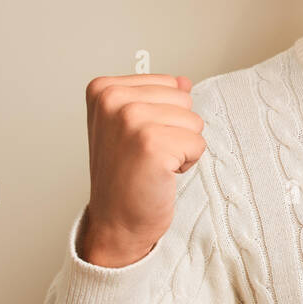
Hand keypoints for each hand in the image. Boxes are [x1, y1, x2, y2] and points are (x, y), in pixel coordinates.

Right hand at [80, 74, 205, 266]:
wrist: (116, 222)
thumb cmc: (123, 177)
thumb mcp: (131, 127)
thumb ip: (156, 98)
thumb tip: (183, 81)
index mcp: (104, 89)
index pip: (170, 83)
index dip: (164, 114)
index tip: (137, 138)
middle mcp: (113, 101)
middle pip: (184, 99)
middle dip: (175, 129)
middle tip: (147, 153)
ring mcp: (131, 121)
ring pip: (194, 121)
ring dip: (181, 147)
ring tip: (153, 163)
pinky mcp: (152, 145)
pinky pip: (198, 144)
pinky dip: (186, 164)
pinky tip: (160, 174)